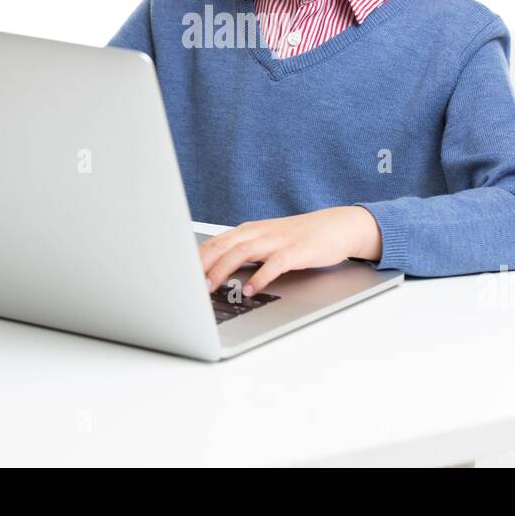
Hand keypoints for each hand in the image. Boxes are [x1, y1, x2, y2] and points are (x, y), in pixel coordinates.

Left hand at [198, 205, 382, 298]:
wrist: (338, 226)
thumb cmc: (300, 238)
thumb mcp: (267, 242)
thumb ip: (243, 253)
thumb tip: (214, 272)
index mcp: (249, 230)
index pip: (214, 242)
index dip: (193, 258)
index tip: (176, 274)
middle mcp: (259, 232)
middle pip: (223, 245)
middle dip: (200, 265)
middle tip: (184, 284)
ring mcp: (278, 240)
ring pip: (242, 252)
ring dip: (223, 270)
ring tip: (209, 288)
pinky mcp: (297, 251)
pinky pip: (274, 264)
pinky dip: (260, 277)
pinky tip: (250, 290)